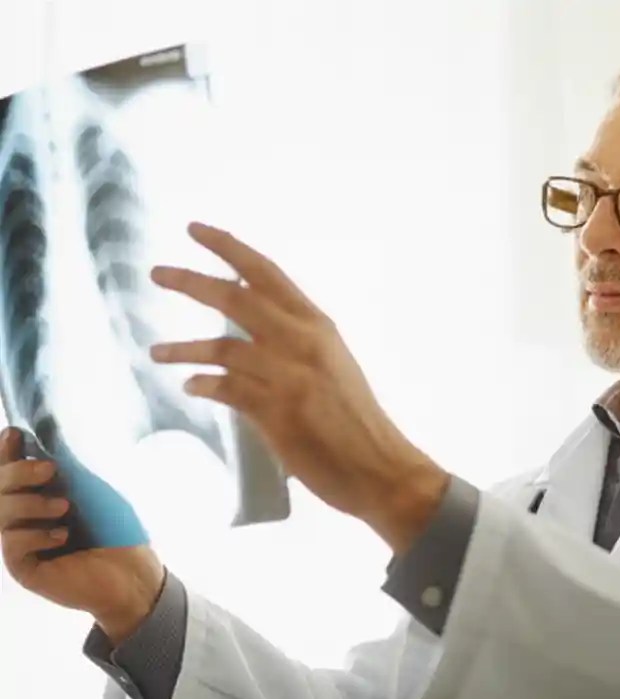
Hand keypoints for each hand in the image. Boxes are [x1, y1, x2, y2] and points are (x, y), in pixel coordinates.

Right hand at [0, 429, 164, 643]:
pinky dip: (34, 535)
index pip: (10, 469)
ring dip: (30, 504)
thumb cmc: (117, 529)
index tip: (15, 434)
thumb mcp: (96, 491)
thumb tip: (56, 432)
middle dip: (17, 472)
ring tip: (64, 507)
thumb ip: (73, 469)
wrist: (133, 573)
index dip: (7, 451)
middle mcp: (21, 517)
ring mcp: (19, 543)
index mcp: (36, 494)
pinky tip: (62, 536)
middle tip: (49, 470)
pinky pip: (12, 545)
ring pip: (0, 514)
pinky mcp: (23, 568)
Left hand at [149, 222, 448, 551]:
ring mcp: (289, 376)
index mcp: (319, 326)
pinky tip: (192, 386)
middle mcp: (303, 342)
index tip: (196, 229)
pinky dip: (203, 384)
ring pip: (222, 346)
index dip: (229, 248)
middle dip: (192, 281)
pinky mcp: (276, 412)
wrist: (380, 466)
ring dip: (182, 348)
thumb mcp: (334, 364)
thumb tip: (253, 334)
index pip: (268, 274)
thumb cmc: (357, 420)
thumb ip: (298, 344)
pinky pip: (225, 388)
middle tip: (157, 273)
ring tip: (156, 352)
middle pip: (237, 298)